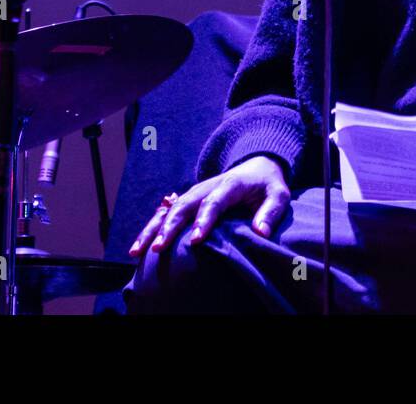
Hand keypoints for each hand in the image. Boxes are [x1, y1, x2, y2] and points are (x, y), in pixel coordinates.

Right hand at [128, 155, 290, 257]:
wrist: (256, 164)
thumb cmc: (268, 184)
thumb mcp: (279, 194)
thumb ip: (271, 212)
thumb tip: (260, 232)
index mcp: (230, 185)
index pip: (214, 202)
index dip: (204, 220)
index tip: (197, 240)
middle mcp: (207, 187)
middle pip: (184, 206)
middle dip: (169, 227)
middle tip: (158, 249)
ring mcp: (195, 193)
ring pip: (169, 210)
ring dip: (152, 229)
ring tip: (136, 251)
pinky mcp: (189, 199)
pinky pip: (166, 213)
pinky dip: (152, 227)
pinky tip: (138, 245)